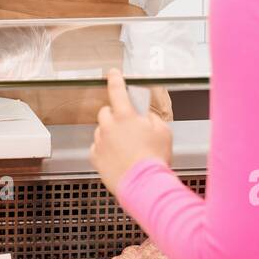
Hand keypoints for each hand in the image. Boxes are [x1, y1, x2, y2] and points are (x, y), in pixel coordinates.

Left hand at [90, 69, 172, 196]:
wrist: (144, 185)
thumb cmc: (155, 159)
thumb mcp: (163, 132)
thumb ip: (152, 118)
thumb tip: (145, 117)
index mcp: (125, 116)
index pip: (117, 91)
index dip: (115, 79)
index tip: (112, 73)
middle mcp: (108, 126)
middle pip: (106, 112)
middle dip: (115, 116)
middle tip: (128, 127)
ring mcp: (100, 142)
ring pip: (101, 130)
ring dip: (110, 134)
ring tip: (126, 148)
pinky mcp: (95, 157)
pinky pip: (97, 147)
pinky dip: (105, 149)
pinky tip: (118, 157)